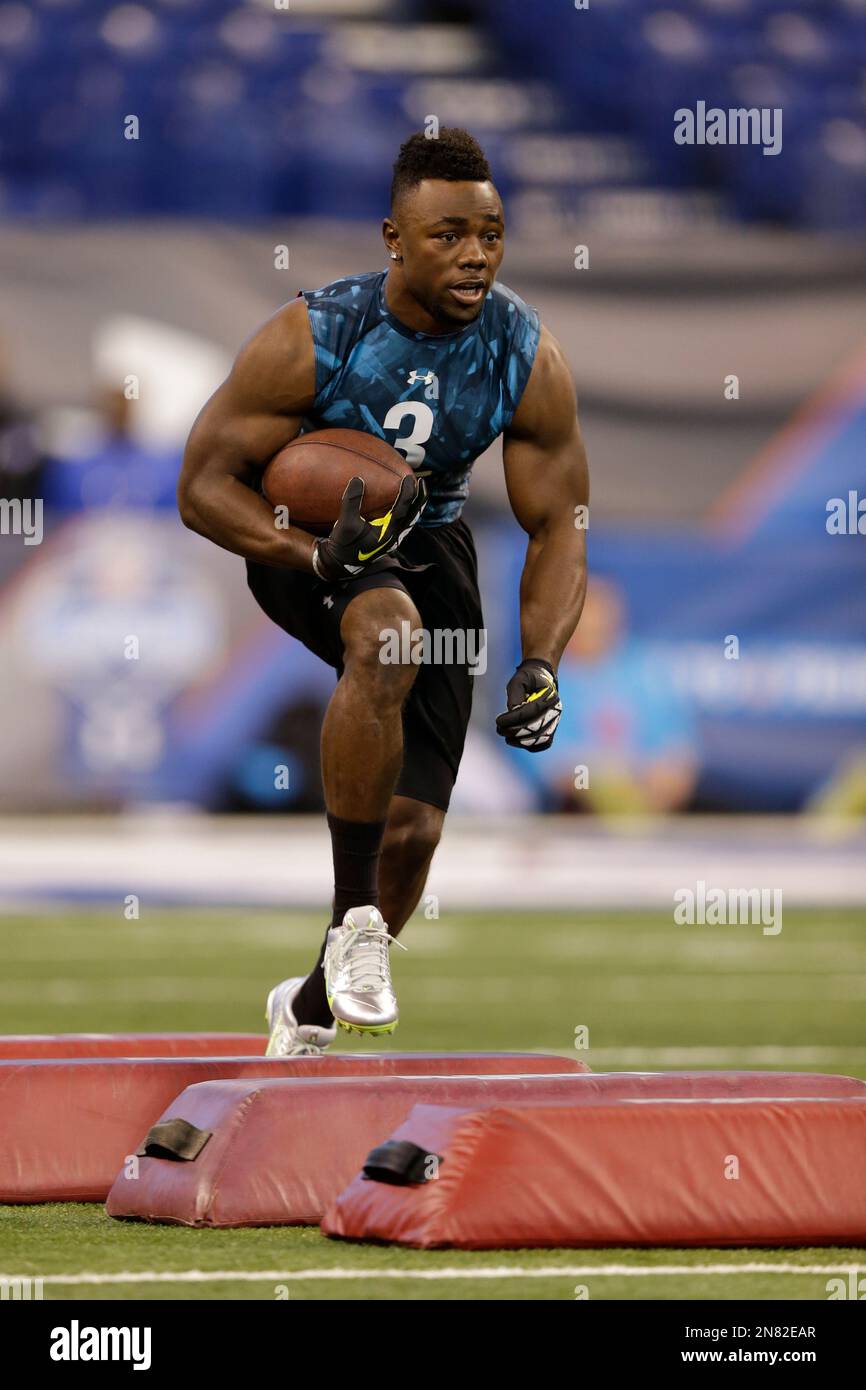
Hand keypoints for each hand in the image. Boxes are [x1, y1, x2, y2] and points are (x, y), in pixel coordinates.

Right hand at [312, 473, 427, 582]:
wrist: (342, 564)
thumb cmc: (344, 545)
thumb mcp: (345, 524)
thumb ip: (352, 502)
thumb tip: (358, 479)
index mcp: (388, 532)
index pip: (403, 508)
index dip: (408, 492)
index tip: (410, 478)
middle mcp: (394, 536)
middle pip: (414, 515)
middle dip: (419, 498)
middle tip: (421, 481)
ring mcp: (393, 538)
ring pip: (410, 520)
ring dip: (415, 505)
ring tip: (416, 491)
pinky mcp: (388, 539)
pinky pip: (403, 523)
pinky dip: (407, 511)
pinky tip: (403, 504)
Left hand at [495, 658, 561, 751]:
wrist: (542, 678)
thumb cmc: (528, 679)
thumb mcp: (518, 680)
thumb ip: (514, 695)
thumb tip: (512, 711)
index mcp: (548, 696)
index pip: (530, 712)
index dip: (512, 719)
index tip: (499, 721)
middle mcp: (555, 710)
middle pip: (535, 728)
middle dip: (514, 732)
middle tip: (499, 729)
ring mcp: (555, 721)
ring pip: (539, 738)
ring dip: (520, 741)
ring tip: (506, 736)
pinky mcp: (552, 729)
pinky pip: (544, 743)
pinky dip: (531, 746)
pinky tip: (518, 741)